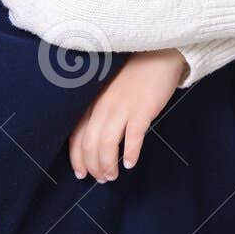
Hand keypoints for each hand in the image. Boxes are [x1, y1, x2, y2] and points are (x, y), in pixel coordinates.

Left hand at [68, 49, 187, 182]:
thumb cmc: (133, 75)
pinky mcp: (143, 109)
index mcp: (93, 103)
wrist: (158, 54)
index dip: (77, 159)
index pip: (76, 137)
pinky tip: (131, 163)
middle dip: (93, 167)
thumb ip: (100, 111)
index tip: (81, 173)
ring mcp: (123, 108)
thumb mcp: (108, 91)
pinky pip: (133, 137)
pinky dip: (130, 153)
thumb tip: (95, 140)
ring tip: (113, 176)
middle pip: (90, 145)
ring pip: (107, 145)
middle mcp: (103, 107)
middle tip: (102, 178)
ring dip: (108, 165)